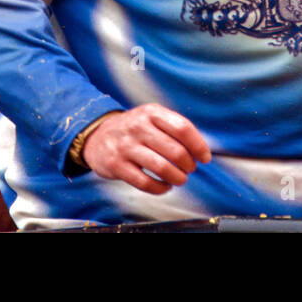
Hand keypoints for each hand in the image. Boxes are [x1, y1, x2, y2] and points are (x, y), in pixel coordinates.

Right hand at [82, 104, 211, 194]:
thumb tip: (201, 150)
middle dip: (189, 165)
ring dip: (178, 178)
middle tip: (190, 169)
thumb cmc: (133, 129)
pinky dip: (161, 188)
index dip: (198, 146)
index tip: (205, 158)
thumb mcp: (150, 117)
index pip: (182, 128)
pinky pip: (146, 183)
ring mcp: (126, 147)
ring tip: (180, 179)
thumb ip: (173, 127)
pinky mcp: (117, 166)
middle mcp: (138, 127)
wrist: (96, 136)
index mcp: (151, 112)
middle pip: (175, 151)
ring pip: (162, 168)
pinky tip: (165, 186)